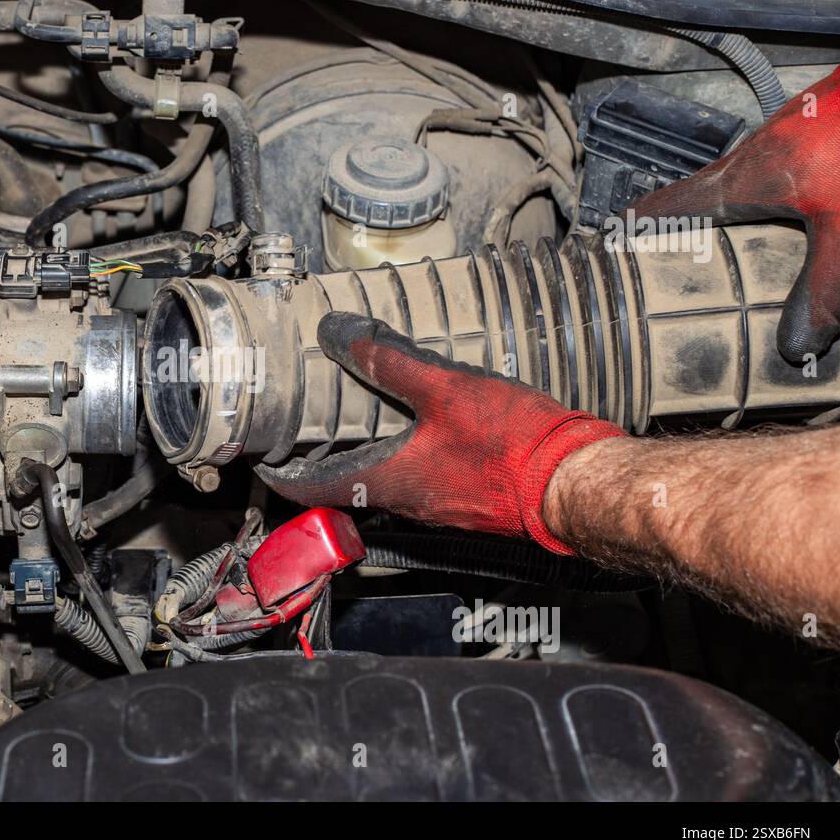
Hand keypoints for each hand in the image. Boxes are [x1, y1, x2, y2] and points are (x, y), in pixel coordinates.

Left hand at [255, 313, 623, 555]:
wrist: (575, 482)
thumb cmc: (514, 445)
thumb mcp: (444, 387)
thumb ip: (388, 359)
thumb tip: (337, 332)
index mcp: (388, 481)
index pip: (311, 489)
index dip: (280, 474)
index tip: (264, 461)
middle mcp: (408, 503)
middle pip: (346, 487)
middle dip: (322, 459)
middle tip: (307, 431)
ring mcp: (440, 507)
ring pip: (386, 484)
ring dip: (365, 457)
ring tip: (359, 420)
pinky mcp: (471, 502)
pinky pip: (423, 482)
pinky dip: (406, 458)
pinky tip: (423, 430)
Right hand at [633, 40, 839, 360]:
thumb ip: (823, 291)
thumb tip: (797, 346)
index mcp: (744, 179)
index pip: (669, 205)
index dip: (637, 226)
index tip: (612, 239)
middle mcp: (753, 152)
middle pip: (698, 191)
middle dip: (680, 220)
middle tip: (664, 248)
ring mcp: (781, 132)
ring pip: (736, 176)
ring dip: (723, 204)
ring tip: (720, 235)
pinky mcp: (810, 123)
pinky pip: (769, 165)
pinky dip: (761, 190)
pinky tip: (784, 207)